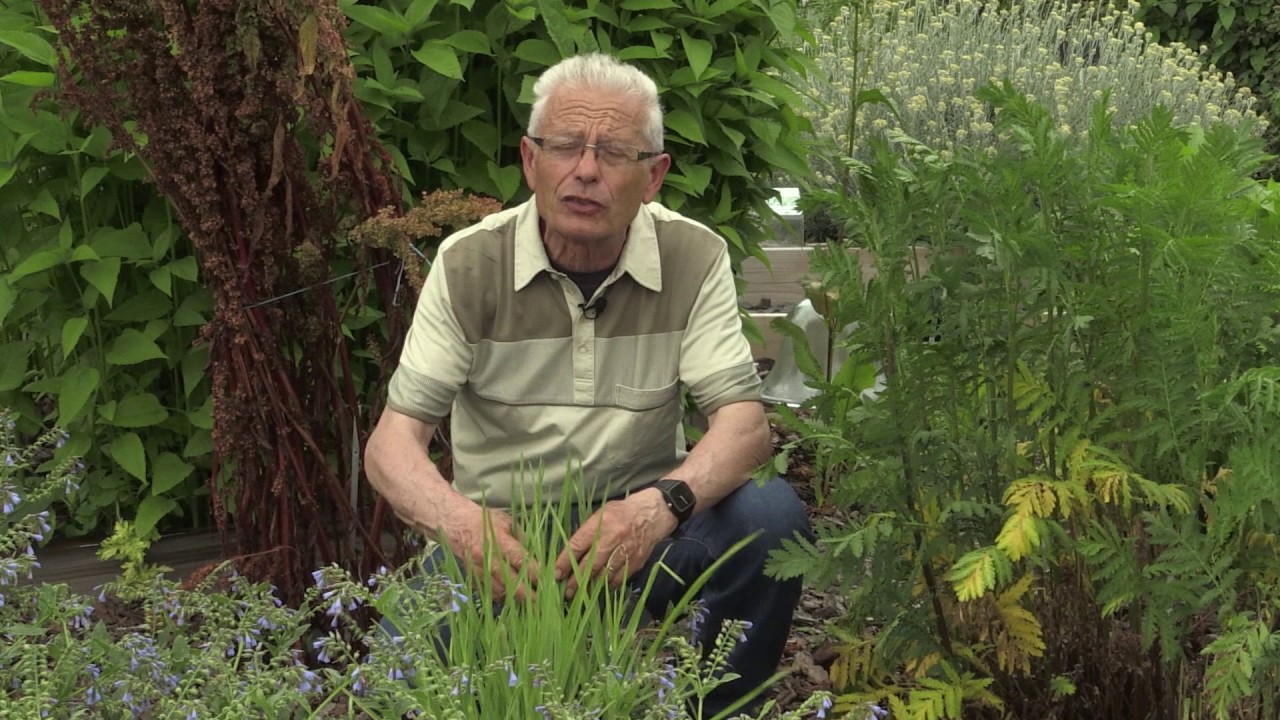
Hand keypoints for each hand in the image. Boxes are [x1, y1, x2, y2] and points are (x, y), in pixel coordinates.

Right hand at [437, 499, 537, 601]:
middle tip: (541, 600)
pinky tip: (513, 598)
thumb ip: (523, 539)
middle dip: (528, 593)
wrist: (457, 526)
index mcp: (499, 541)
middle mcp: (488, 558)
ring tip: (530, 602)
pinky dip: (503, 597)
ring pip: (501, 591)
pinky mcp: (474, 578)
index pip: (520, 560)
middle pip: (511, 582)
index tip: (547, 581)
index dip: (534, 573)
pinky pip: (490, 593)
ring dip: (516, 598)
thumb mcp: (508, 522)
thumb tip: (536, 558)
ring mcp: (479, 571)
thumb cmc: (486, 522)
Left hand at [554, 489, 676, 598]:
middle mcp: (613, 538)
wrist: (651, 515)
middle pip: (590, 565)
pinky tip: (599, 588)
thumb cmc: (621, 513)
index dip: (565, 562)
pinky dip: (607, 586)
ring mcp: (625, 552)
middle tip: (566, 592)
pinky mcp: (635, 562)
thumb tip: (569, 554)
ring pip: (604, 575)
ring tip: (579, 594)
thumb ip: (586, 533)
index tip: (556, 574)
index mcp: (601, 524)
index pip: (578, 545)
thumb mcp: (600, 514)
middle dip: (575, 580)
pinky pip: (618, 579)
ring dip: (590, 587)